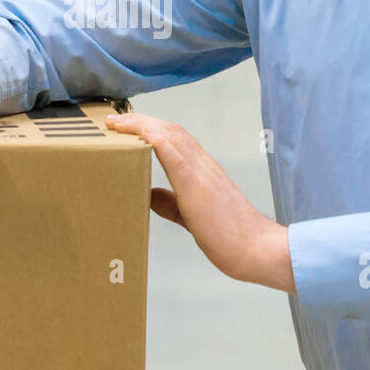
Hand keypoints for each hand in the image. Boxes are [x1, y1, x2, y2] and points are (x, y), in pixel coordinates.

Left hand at [105, 112, 294, 292]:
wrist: (256, 249)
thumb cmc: (229, 236)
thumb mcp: (192, 215)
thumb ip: (171, 203)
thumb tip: (148, 194)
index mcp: (203, 171)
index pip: (175, 138)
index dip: (150, 127)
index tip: (125, 125)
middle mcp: (203, 165)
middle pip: (170, 130)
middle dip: (139, 120)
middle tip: (113, 120)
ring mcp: (202, 174)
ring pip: (171, 136)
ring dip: (142, 125)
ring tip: (117, 123)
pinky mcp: (199, 188)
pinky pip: (177, 157)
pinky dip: (158, 141)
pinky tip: (142, 133)